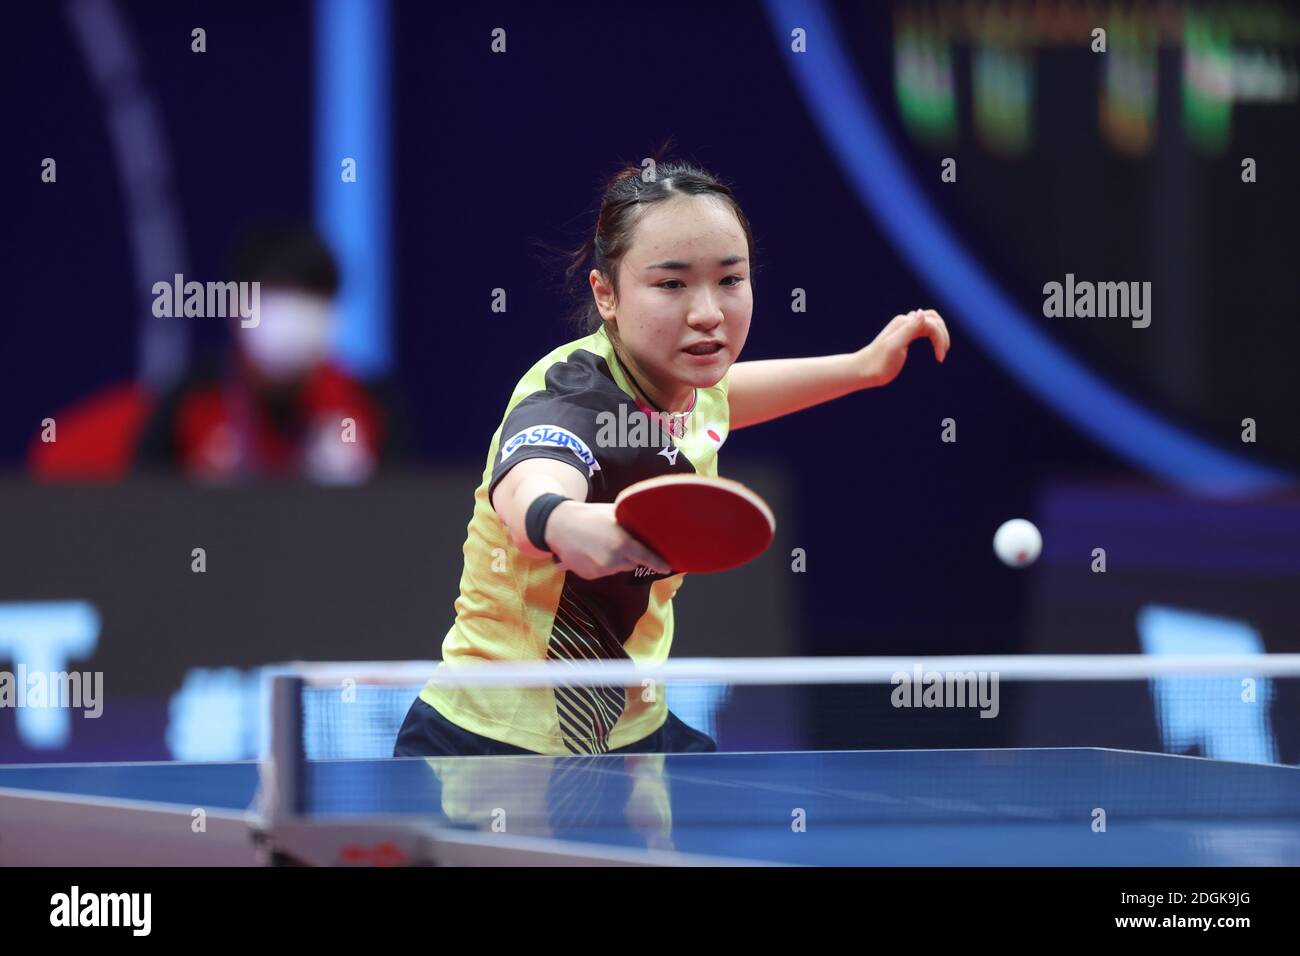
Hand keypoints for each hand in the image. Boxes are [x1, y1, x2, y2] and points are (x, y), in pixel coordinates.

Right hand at [545, 502, 670, 579]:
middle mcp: (612, 560)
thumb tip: (650, 526)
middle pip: (632, 563)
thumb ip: (631, 522)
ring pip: (617, 568)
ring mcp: (600, 570)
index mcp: (622, 543)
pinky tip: (592, 551)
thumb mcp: (614, 512)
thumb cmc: (589, 515)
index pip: (646, 557)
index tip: (667, 566)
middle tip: (618, 540)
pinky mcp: (589, 576)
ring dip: (615, 559)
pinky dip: (602, 564)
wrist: (558, 525)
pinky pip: (603, 572)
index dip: (658, 562)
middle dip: (631, 555)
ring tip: (602, 543)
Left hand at [858, 309, 949, 386]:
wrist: (862, 370)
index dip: (940, 340)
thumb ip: (909, 329)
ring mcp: (904, 328)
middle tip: (942, 354)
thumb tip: (921, 312)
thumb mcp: (894, 347)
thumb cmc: (878, 363)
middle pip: (934, 319)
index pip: (932, 324)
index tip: (939, 359)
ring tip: (941, 352)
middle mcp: (904, 322)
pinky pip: (924, 329)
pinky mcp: (903, 335)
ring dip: (940, 335)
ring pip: (931, 322)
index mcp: (904, 323)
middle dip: (943, 335)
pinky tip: (934, 348)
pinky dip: (933, 336)